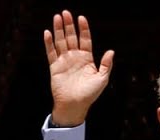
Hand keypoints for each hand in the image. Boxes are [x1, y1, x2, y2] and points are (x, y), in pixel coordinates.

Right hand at [44, 10, 113, 126]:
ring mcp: (64, 61)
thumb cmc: (89, 94)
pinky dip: (49, 43)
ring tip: (57, 17)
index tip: (81, 18)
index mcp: (87, 59)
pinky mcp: (55, 67)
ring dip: (58, 30)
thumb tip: (111, 51)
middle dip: (69, 25)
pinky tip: (48, 32)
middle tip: (66, 13)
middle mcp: (75, 58)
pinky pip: (51, 52)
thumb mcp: (102, 79)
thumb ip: (106, 65)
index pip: (85, 40)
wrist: (74, 106)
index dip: (83, 29)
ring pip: (61, 41)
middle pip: (72, 37)